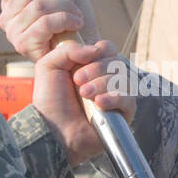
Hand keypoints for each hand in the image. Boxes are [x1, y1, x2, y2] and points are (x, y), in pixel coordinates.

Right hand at [0, 0, 98, 59]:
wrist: (88, 49)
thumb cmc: (74, 20)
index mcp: (11, 2)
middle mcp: (6, 17)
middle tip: (72, 5)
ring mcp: (13, 33)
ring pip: (39, 5)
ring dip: (66, 8)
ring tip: (76, 17)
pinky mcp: (24, 46)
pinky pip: (44, 22)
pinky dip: (66, 19)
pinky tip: (76, 24)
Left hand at [34, 38, 134, 166]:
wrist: (52, 129)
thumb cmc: (50, 101)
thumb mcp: (48, 66)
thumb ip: (69, 49)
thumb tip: (96, 48)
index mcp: (91, 66)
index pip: (108, 49)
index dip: (101, 50)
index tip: (83, 60)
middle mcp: (106, 80)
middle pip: (117, 62)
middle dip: (97, 68)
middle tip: (78, 81)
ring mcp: (116, 97)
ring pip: (123, 79)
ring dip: (102, 83)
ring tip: (84, 94)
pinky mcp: (122, 115)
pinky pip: (129, 100)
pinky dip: (115, 98)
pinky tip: (99, 103)